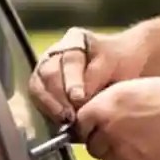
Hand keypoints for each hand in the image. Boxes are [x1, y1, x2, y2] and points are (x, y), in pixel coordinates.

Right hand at [28, 27, 147, 122]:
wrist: (123, 66)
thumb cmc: (120, 62)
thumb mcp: (114, 64)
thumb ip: (95, 77)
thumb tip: (77, 98)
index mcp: (76, 39)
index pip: (69, 60)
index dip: (72, 81)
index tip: (78, 98)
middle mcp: (57, 51)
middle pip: (48, 72)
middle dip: (58, 96)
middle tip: (70, 115)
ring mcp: (47, 66)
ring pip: (38, 84)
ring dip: (50, 104)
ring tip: (64, 120)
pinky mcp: (43, 84)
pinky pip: (36, 96)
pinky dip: (45, 109)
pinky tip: (57, 120)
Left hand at [75, 77, 159, 159]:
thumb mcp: (137, 87)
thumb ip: (112, 101)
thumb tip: (98, 114)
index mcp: (107, 105)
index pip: (80, 122)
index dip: (89, 124)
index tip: (95, 126)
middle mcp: (110, 129)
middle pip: (91, 144)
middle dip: (102, 140)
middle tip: (122, 134)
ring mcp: (123, 151)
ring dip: (116, 154)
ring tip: (139, 142)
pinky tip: (147, 151)